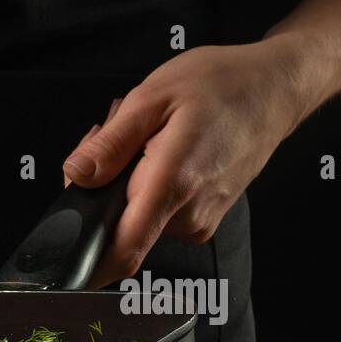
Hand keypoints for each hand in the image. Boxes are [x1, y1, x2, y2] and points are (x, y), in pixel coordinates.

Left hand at [62, 42, 312, 287]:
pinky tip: (161, 145)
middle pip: (118, 224)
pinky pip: (159, 209)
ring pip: (138, 214)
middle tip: (111, 134)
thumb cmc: (221, 84)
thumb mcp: (153, 97)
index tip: (65, 245)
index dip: (86, 257)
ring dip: (125, 178)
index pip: (122, 252)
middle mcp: (190, 214)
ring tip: (145, 133)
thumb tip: (76, 176)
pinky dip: (147, 181)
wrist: (276, 88)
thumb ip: (111, 144)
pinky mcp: (205, 216)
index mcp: (173, 184)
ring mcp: (200, 219)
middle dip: (101, 185)